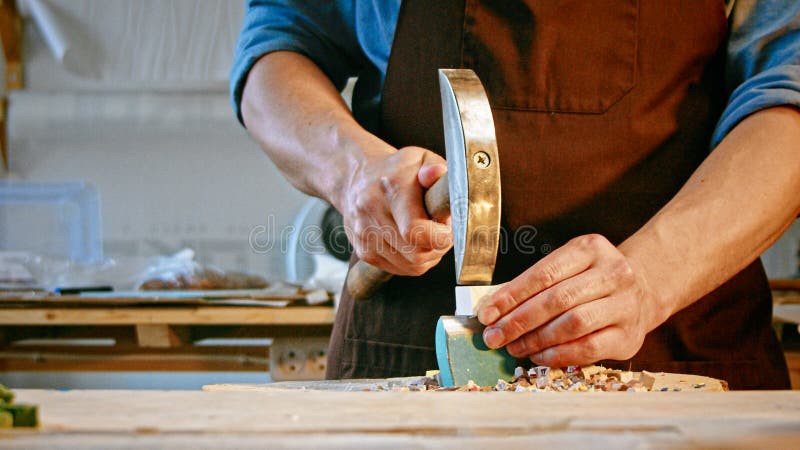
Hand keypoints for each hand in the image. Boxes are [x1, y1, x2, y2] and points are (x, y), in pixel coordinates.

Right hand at [339, 146, 452, 275]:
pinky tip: (414, 241)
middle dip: (439, 247)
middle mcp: (373, 213)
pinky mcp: (364, 252)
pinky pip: (401, 269)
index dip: (441, 236)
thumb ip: (434, 166)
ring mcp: (366, 236)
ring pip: (412, 266)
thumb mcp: (419, 159)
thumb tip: (437, 173)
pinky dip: (414, 260)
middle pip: (417, 254)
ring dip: (428, 255)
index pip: (416, 230)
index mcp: (390, 189)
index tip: (448, 227)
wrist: (356, 178)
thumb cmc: (395, 170)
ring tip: (428, 234)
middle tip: (442, 230)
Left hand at [476, 234, 666, 365]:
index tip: (486, 314)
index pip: (544, 274)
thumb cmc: (590, 280)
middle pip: (557, 300)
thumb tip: (492, 311)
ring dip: (536, 340)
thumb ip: (533, 285)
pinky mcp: (630, 335)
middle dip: (518, 321)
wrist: (643, 291)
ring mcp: (625, 305)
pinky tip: (538, 356)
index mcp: (591, 248)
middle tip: (494, 337)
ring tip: (514, 348)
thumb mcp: (567, 267)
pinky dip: (558, 355)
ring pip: (573, 324)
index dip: (511, 295)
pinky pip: (589, 349)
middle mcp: (613, 273)